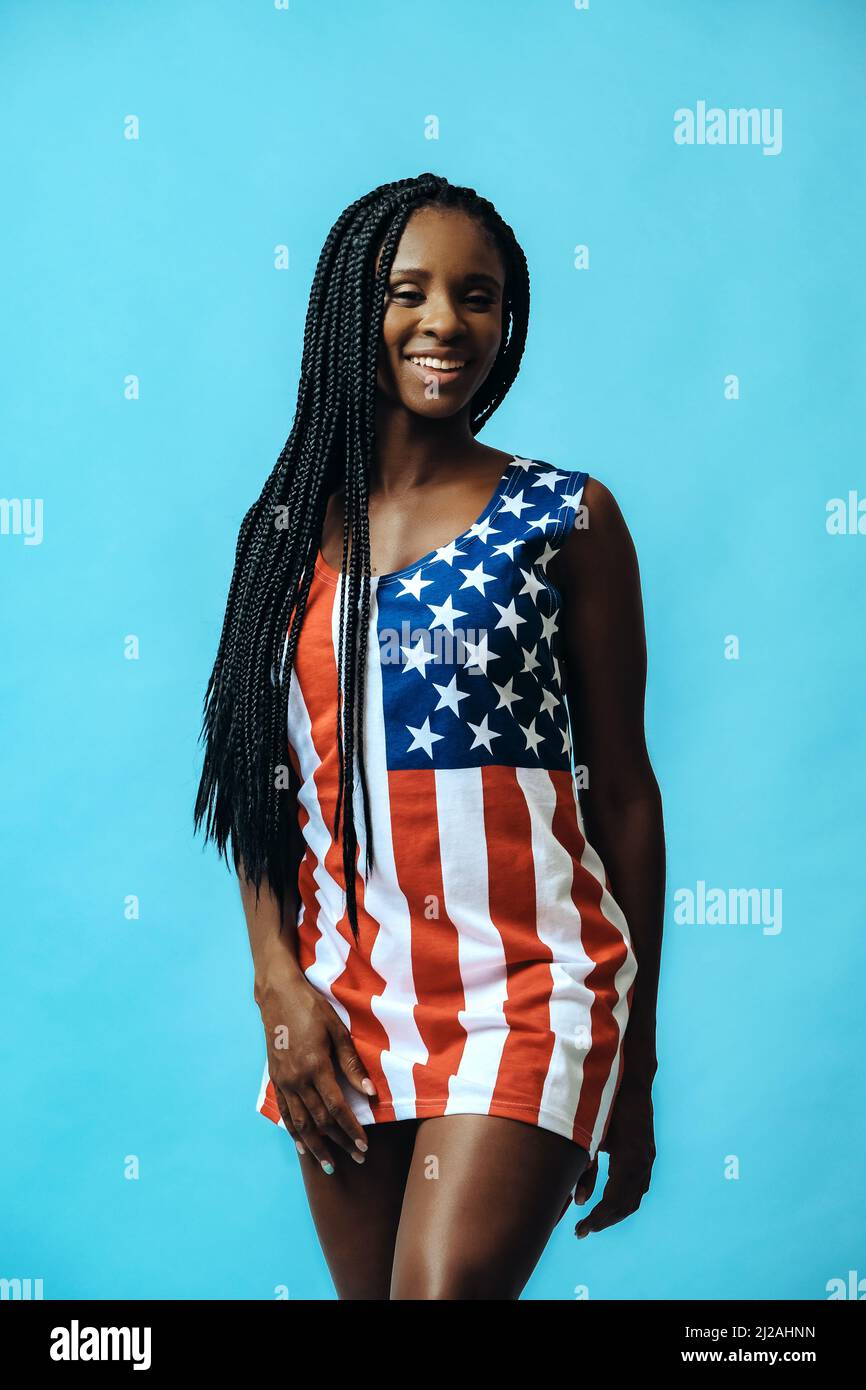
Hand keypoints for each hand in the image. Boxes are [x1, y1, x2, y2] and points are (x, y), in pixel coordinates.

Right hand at [256, 964, 376, 1173]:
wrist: (277, 995)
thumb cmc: (312, 1008)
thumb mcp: (337, 1030)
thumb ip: (351, 1064)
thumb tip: (369, 1092)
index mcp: (316, 1066)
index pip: (337, 1108)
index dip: (351, 1129)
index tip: (365, 1145)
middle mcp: (297, 1079)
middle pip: (320, 1120)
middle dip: (340, 1142)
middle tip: (357, 1159)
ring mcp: (283, 1081)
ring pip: (300, 1123)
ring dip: (315, 1146)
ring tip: (329, 1164)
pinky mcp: (275, 1079)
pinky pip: (284, 1112)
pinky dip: (293, 1131)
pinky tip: (301, 1145)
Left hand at [563, 1079, 655, 1236]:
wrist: (632, 1080)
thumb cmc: (607, 1103)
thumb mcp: (591, 1135)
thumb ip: (585, 1168)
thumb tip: (579, 1202)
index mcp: (629, 1159)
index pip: (614, 1201)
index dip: (598, 1218)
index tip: (580, 1230)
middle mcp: (644, 1162)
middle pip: (627, 1204)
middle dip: (604, 1220)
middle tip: (582, 1231)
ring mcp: (648, 1158)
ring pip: (635, 1197)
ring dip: (615, 1212)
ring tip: (593, 1220)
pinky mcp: (647, 1153)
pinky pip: (640, 1185)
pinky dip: (624, 1198)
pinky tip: (609, 1201)